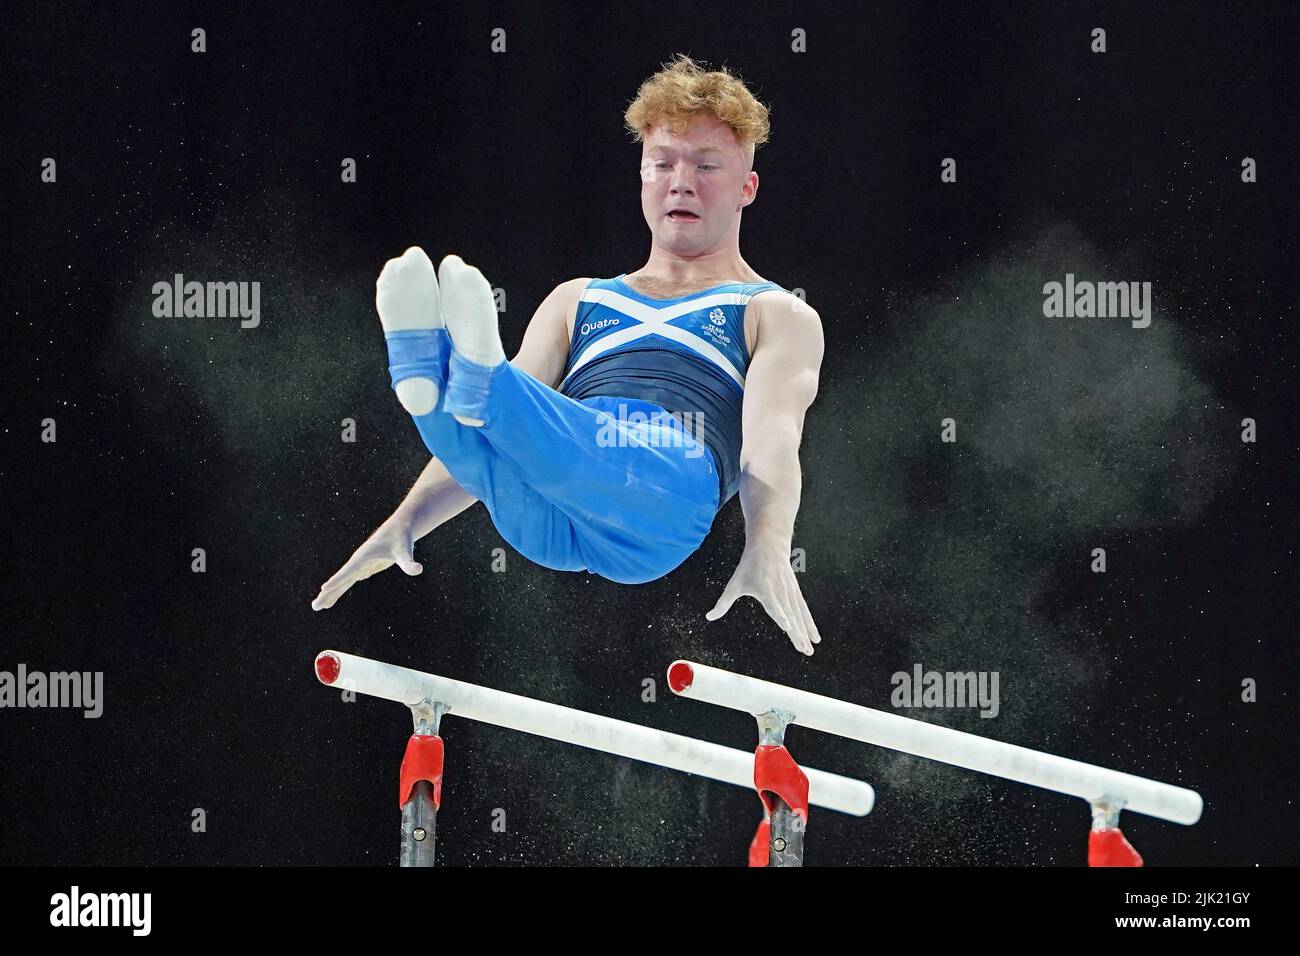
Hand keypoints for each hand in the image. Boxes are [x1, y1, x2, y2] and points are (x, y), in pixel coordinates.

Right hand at [312, 515, 423, 610]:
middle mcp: (359, 561)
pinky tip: (334, 595)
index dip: (337, 581)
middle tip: (315, 606)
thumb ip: (409, 562)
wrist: (400, 527)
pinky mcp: (365, 567)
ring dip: (331, 593)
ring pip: (343, 582)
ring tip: (319, 606)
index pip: (349, 571)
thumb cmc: (402, 538)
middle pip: (340, 579)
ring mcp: (361, 565)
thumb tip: (418, 570)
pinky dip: (340, 589)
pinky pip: (349, 580)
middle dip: (328, 593)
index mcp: (364, 556)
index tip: (324, 590)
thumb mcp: (406, 551)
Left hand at [705, 544, 821, 654]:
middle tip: (803, 650)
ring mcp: (790, 593)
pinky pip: (804, 611)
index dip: (781, 616)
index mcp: (765, 591)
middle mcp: (780, 593)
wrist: (769, 547)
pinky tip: (815, 637)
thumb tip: (709, 617)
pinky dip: (810, 624)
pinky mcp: (796, 593)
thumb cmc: (749, 567)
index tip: (787, 627)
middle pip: (791, 616)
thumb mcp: (734, 584)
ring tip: (810, 649)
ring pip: (800, 616)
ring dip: (806, 633)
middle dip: (797, 634)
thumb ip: (723, 603)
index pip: (774, 606)